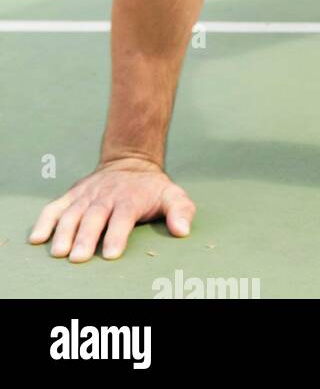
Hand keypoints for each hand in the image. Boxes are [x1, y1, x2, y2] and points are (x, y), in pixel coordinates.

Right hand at [29, 156, 194, 261]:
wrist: (130, 161)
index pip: (123, 216)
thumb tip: (183, 230)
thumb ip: (180, 211)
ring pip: (72, 213)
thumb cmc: (151, 188)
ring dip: (63, 232)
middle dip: (85, 237)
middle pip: (94, 216)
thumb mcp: (172, 195)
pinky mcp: (72, 196)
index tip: (111, 254)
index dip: (117, 234)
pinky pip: (54, 207)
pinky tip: (36, 238)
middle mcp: (106, 196)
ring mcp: (86, 196)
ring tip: (58, 252)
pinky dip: (43, 221)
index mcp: (130, 198)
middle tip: (78, 258)